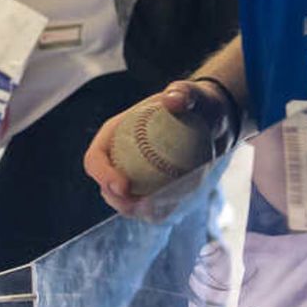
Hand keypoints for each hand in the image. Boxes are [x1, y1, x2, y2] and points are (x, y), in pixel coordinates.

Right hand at [85, 80, 225, 217]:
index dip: (103, 176)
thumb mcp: (191, 94)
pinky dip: (161, 212)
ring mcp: (136, 178)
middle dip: (120, 203)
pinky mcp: (155, 191)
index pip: (95, 160)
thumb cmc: (194, 104)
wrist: (211, 122)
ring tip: (159, 211)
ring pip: (129, 204)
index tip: (124, 185)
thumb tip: (174, 100)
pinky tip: (175, 210)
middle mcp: (119, 160)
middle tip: (143, 206)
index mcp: (113, 136)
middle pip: (108, 190)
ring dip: (141, 212)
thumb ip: (182, 93)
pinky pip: (152, 208)